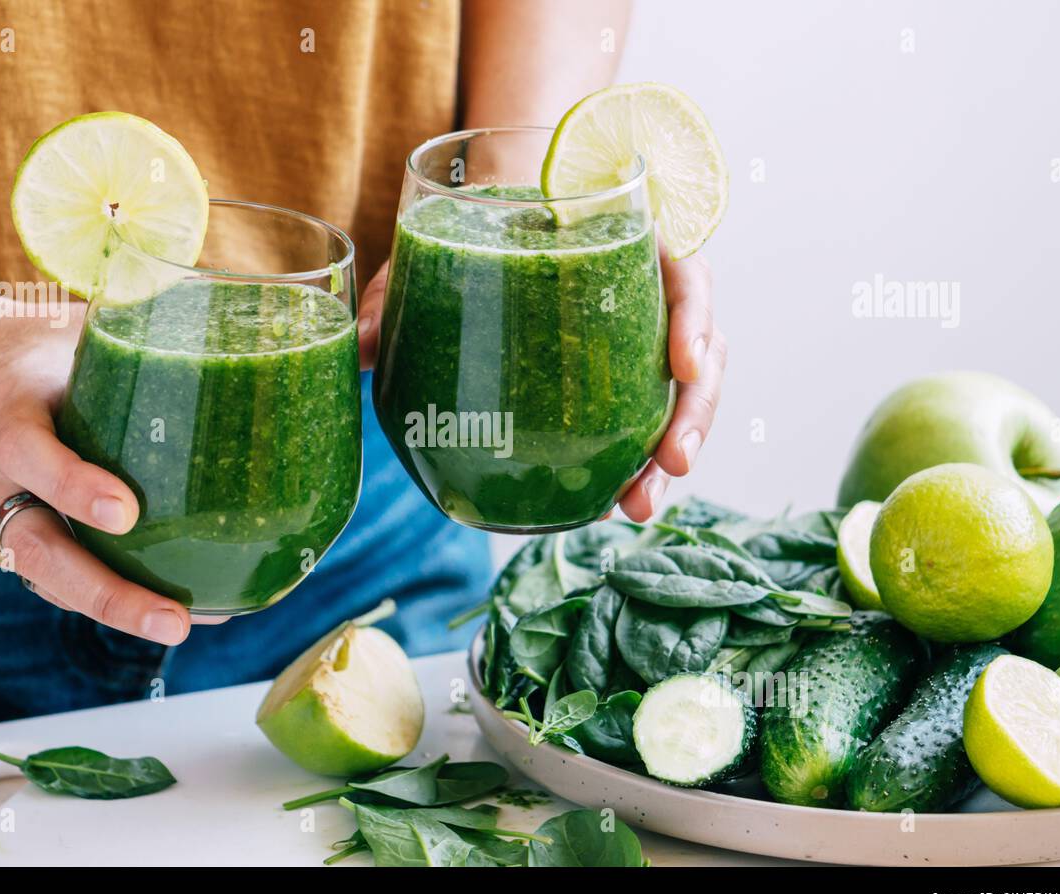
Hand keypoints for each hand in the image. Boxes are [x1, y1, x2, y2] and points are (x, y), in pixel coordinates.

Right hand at [0, 287, 195, 643]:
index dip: (74, 485)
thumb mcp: (64, 329)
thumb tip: (234, 341)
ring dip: (117, 609)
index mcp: (0, 412)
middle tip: (175, 620)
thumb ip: (134, 338)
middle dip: (109, 594)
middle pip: (40, 551)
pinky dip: (108, 598)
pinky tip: (172, 609)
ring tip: (184, 626)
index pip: (28, 453)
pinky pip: (53, 579)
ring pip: (48, 580)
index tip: (126, 512)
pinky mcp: (1, 542)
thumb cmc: (18, 344)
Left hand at [357, 253, 725, 522]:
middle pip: (699, 352)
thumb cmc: (482, 227)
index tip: (684, 363)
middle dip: (694, 414)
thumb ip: (406, 286)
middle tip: (671, 466)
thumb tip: (360, 345)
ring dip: (670, 452)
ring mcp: (640, 340)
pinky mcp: (622, 380)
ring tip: (637, 507)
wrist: (499, 220)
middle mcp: (647, 294)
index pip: (684, 275)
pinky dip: (634, 461)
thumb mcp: (442, 244)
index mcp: (626, 244)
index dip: (694, 318)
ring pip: (680, 397)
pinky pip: (643, 420)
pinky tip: (612, 501)